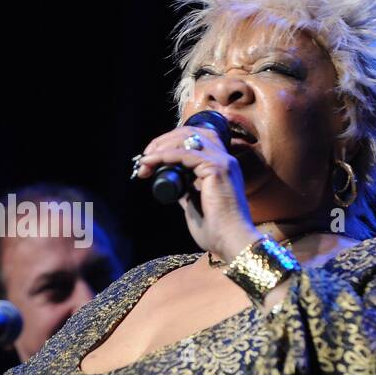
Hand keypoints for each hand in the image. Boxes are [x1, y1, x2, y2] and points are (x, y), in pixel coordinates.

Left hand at [133, 125, 262, 260]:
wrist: (230, 242)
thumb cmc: (216, 229)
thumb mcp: (195, 204)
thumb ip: (187, 190)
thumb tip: (172, 184)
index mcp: (221, 166)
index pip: (196, 139)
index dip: (171, 143)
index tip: (151, 158)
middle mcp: (225, 159)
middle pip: (191, 133)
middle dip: (163, 141)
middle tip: (145, 157)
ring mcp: (222, 162)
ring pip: (187, 139)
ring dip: (161, 147)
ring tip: (145, 161)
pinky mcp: (217, 169)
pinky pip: (185, 154)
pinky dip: (165, 155)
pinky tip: (151, 162)